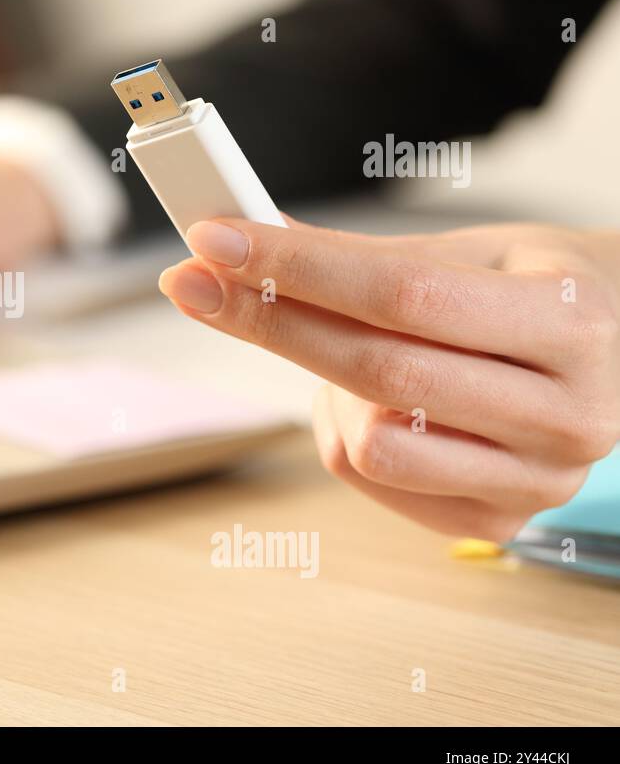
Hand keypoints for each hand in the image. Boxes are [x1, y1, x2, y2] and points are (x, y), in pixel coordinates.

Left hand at [159, 219, 619, 539]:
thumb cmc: (545, 291)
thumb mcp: (479, 252)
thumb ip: (369, 258)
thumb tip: (253, 245)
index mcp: (570, 326)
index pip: (402, 295)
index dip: (298, 267)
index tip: (216, 241)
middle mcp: (565, 415)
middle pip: (374, 371)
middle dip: (268, 319)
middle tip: (193, 280)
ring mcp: (535, 481)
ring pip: (367, 442)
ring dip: (322, 387)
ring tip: (344, 348)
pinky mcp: (499, 523)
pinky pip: (371, 478)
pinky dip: (346, 429)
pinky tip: (375, 399)